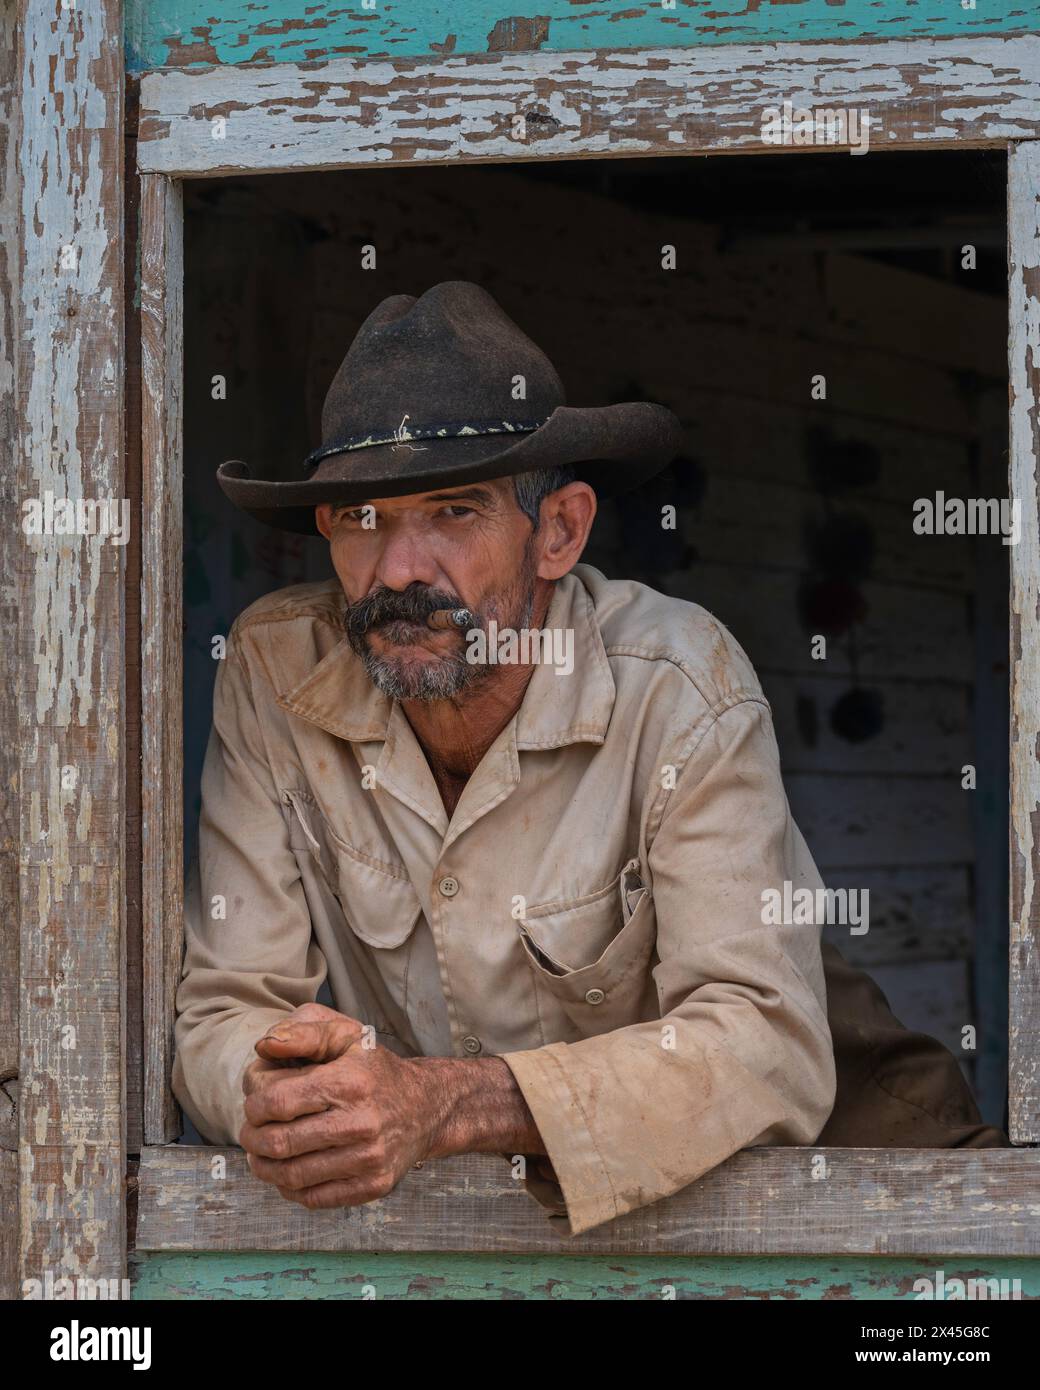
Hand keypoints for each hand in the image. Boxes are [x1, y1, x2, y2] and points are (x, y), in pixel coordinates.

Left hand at [238, 1003, 444, 1210]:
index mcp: (350, 1082)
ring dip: (264, 1167)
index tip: (253, 1104)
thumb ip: (303, 1033)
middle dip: (252, 1138)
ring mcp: (369, 1159)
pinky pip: (314, 1198)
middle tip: (250, 1132)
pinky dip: (290, 1188)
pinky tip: (287, 1171)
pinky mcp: (373, 1185)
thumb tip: (264, 1046)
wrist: (425, 1107)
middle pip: (280, 1143)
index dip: (254, 1106)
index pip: (278, 1102)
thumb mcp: (346, 1035)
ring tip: (261, 1154)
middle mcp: (362, 1123)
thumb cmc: (375, 1069)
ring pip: (292, 1176)